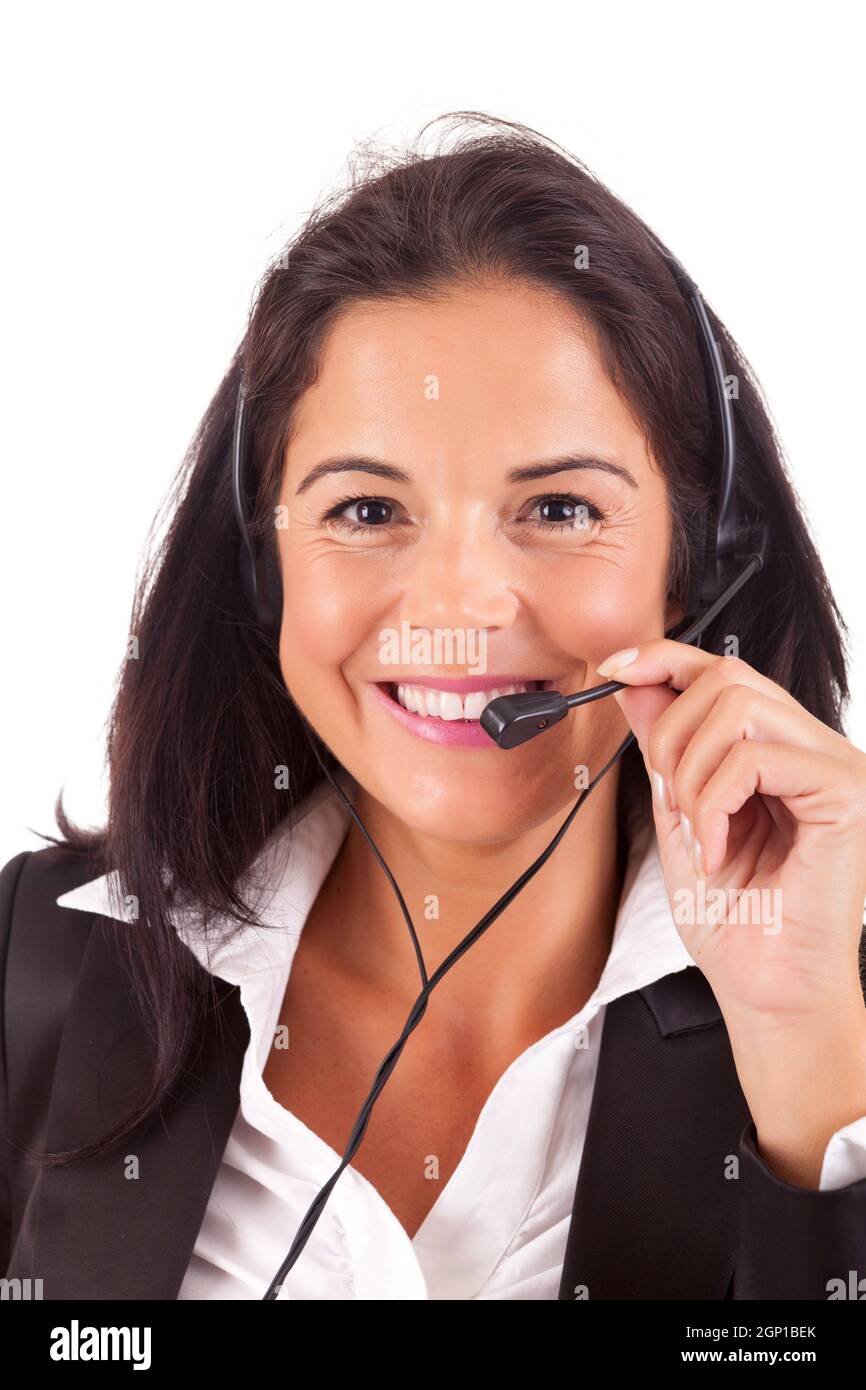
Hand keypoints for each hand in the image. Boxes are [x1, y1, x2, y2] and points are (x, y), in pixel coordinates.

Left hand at [596, 641, 865, 1027]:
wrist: (767, 993)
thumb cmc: (734, 921)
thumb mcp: (678, 818)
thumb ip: (664, 749)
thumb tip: (636, 682)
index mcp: (779, 750)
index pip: (724, 671)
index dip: (665, 657)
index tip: (615, 668)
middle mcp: (813, 749)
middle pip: (727, 676)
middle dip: (670, 732)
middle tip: (670, 799)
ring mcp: (835, 768)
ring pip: (738, 707)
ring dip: (692, 775)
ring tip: (700, 835)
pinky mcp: (846, 795)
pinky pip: (755, 758)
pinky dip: (716, 804)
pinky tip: (720, 851)